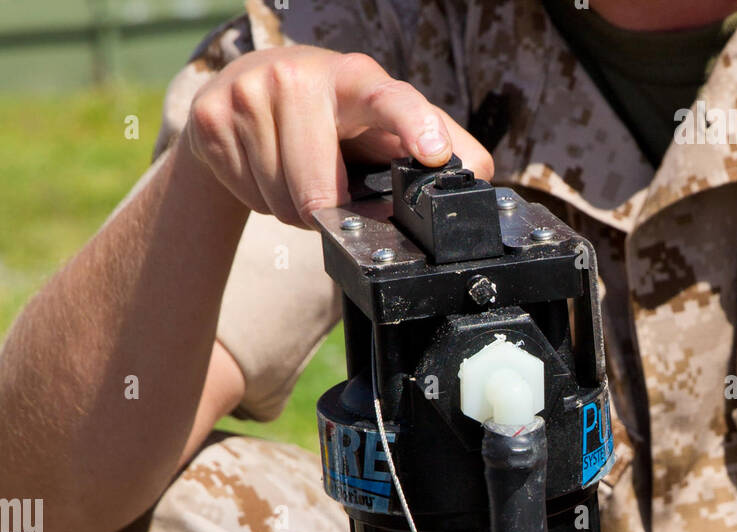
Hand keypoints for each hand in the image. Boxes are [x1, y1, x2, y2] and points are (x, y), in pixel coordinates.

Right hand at [184, 44, 494, 226]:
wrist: (243, 101)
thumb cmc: (329, 120)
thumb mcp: (382, 125)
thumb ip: (436, 147)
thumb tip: (484, 177)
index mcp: (354, 78)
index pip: (389, 97)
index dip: (414, 124)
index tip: (434, 151)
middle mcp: (300, 75)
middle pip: (320, 194)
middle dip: (328, 210)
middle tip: (329, 189)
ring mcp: (250, 93)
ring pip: (283, 204)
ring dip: (293, 209)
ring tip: (294, 175)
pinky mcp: (211, 119)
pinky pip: (248, 198)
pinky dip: (260, 200)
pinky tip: (263, 168)